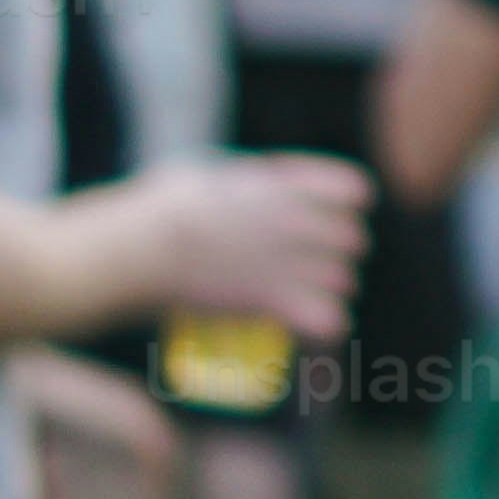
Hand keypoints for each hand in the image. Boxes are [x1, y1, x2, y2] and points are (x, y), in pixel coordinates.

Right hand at [136, 154, 366, 335]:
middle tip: (314, 266)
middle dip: (337, 254)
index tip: (332, 217)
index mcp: (283, 187)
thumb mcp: (203, 174)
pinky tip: (311, 325)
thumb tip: (235, 187)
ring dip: (328, 290)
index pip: (354, 193)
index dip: (347, 208)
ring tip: (306, 297)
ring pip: (343, 280)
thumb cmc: (159, 209)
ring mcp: (286, 261)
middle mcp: (294, 221)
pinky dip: (325, 324)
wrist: (143, 247)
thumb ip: (233, 181)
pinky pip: (329, 318)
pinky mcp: (272, 300)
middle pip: (353, 239)